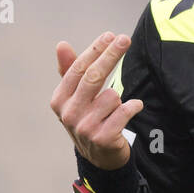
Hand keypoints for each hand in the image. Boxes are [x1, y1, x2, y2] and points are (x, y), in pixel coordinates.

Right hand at [51, 31, 141, 170]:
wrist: (98, 157)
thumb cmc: (87, 119)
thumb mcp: (74, 97)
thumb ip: (69, 71)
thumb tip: (61, 44)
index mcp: (59, 100)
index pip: (78, 69)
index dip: (95, 50)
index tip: (111, 35)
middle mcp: (69, 113)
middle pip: (93, 76)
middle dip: (111, 55)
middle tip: (125, 39)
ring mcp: (85, 127)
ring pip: (112, 96)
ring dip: (119, 98)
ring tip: (114, 108)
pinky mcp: (103, 138)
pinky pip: (124, 112)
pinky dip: (132, 106)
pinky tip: (133, 107)